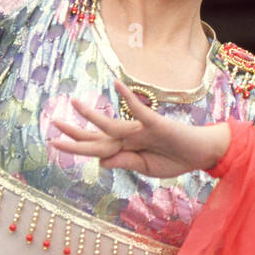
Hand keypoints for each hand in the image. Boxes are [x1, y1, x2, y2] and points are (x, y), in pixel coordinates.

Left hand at [49, 79, 231, 178]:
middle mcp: (129, 136)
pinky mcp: (155, 123)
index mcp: (126, 149)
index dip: (76, 145)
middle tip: (54, 124)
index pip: (96, 147)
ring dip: (92, 115)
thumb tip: (99, 160)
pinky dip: (128, 98)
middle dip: (75, 132)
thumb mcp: (147, 168)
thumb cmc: (175, 159)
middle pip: (97, 135)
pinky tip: (117, 85)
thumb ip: (125, 163)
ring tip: (74, 103)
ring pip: (111, 124)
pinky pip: (139, 109)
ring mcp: (141, 128)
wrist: (201, 153)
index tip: (54, 142)